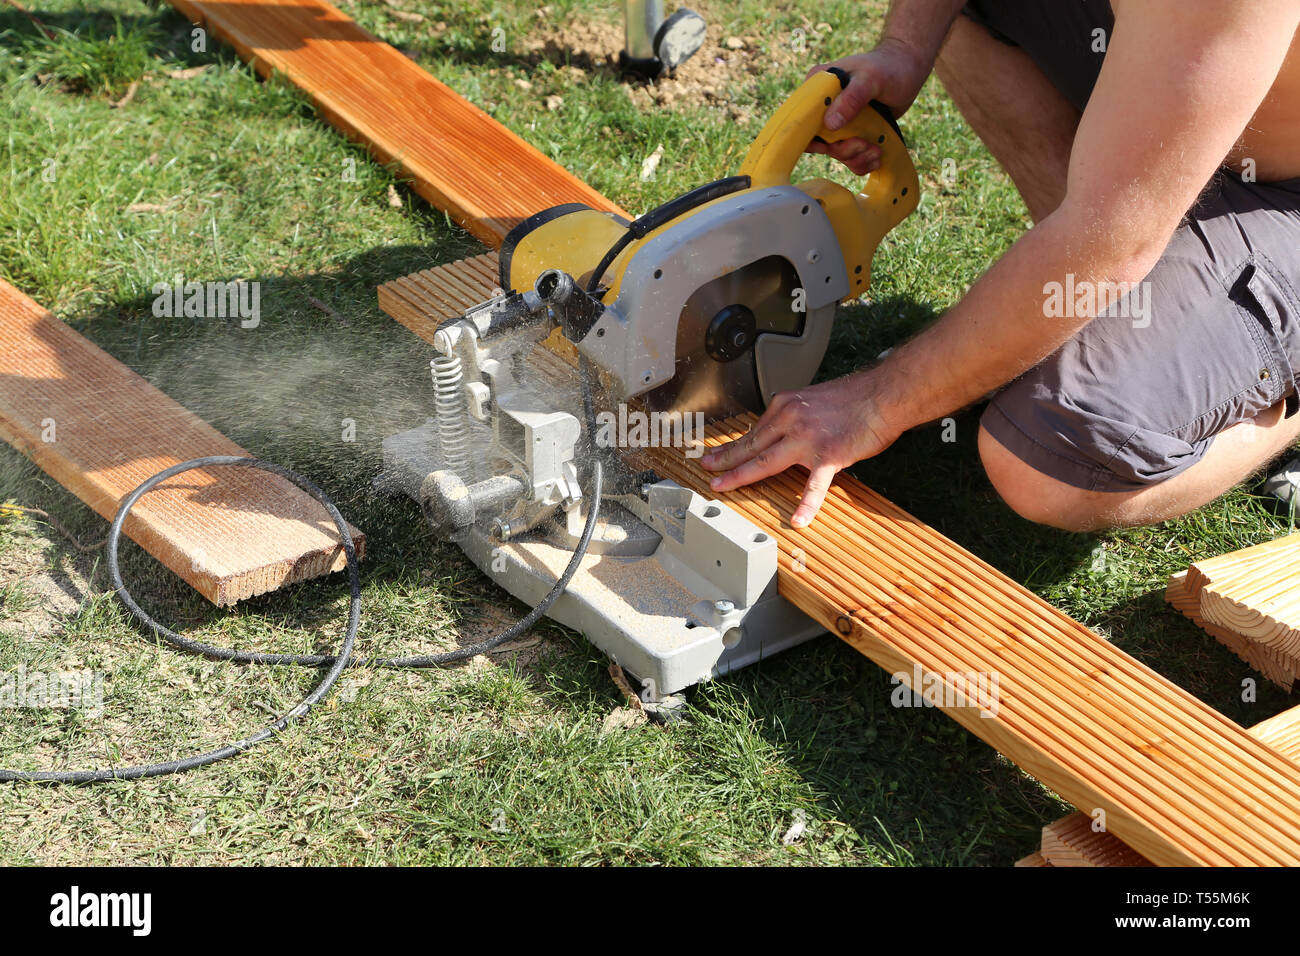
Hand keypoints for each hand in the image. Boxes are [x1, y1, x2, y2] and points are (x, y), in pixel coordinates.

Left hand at [700, 371, 904, 527]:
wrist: (884, 395)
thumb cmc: (856, 398)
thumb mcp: (813, 399)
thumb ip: (795, 417)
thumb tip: (781, 432)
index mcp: (786, 406)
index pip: (755, 431)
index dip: (735, 445)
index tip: (718, 454)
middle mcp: (791, 419)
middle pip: (751, 445)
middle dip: (725, 459)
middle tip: (706, 469)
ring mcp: (807, 439)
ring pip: (766, 462)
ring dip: (740, 475)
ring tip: (723, 487)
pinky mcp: (829, 456)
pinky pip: (814, 485)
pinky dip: (806, 504)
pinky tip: (797, 520)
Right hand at [805, 41, 928, 175]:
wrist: (909, 69)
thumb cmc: (889, 67)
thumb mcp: (871, 79)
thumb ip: (852, 98)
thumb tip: (830, 125)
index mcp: (818, 90)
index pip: (801, 120)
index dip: (809, 138)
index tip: (828, 147)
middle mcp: (824, 108)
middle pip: (820, 142)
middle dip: (843, 150)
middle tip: (864, 144)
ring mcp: (839, 122)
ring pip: (836, 153)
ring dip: (856, 157)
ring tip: (876, 150)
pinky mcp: (853, 133)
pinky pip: (850, 157)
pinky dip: (862, 162)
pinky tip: (877, 156)